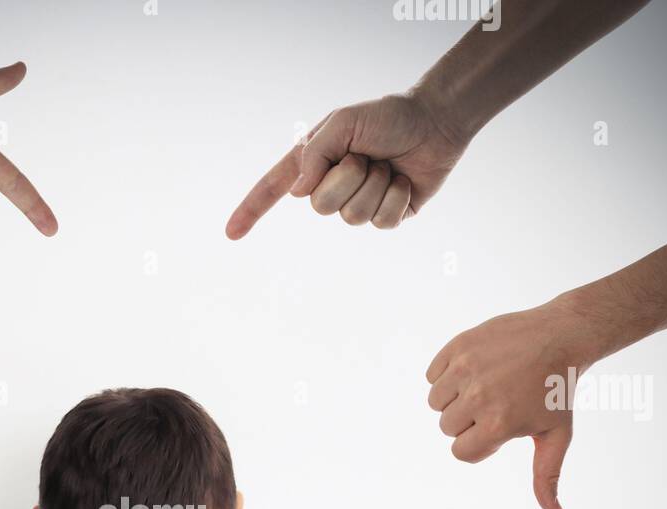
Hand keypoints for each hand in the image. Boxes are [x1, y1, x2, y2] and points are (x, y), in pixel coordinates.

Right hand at [226, 91, 466, 238]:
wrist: (435, 122)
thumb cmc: (388, 117)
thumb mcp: (344, 122)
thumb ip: (315, 153)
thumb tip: (298, 193)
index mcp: (315, 163)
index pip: (274, 188)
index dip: (251, 211)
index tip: (231, 234)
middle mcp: (332, 186)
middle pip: (320, 207)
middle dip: (347, 178)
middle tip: (367, 156)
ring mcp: (358, 204)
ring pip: (353, 216)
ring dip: (375, 185)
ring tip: (387, 165)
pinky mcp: (385, 217)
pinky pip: (381, 222)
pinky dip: (396, 198)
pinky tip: (403, 181)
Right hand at [427, 298, 600, 508]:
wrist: (561, 336)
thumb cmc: (558, 391)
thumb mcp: (557, 437)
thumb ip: (547, 477)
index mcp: (499, 424)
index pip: (461, 451)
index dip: (479, 443)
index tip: (500, 427)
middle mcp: (479, 397)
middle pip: (447, 427)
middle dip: (467, 421)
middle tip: (496, 402)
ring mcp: (466, 369)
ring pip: (435, 402)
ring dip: (453, 399)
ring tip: (483, 386)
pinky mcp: (458, 347)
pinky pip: (432, 375)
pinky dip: (446, 376)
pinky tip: (474, 370)